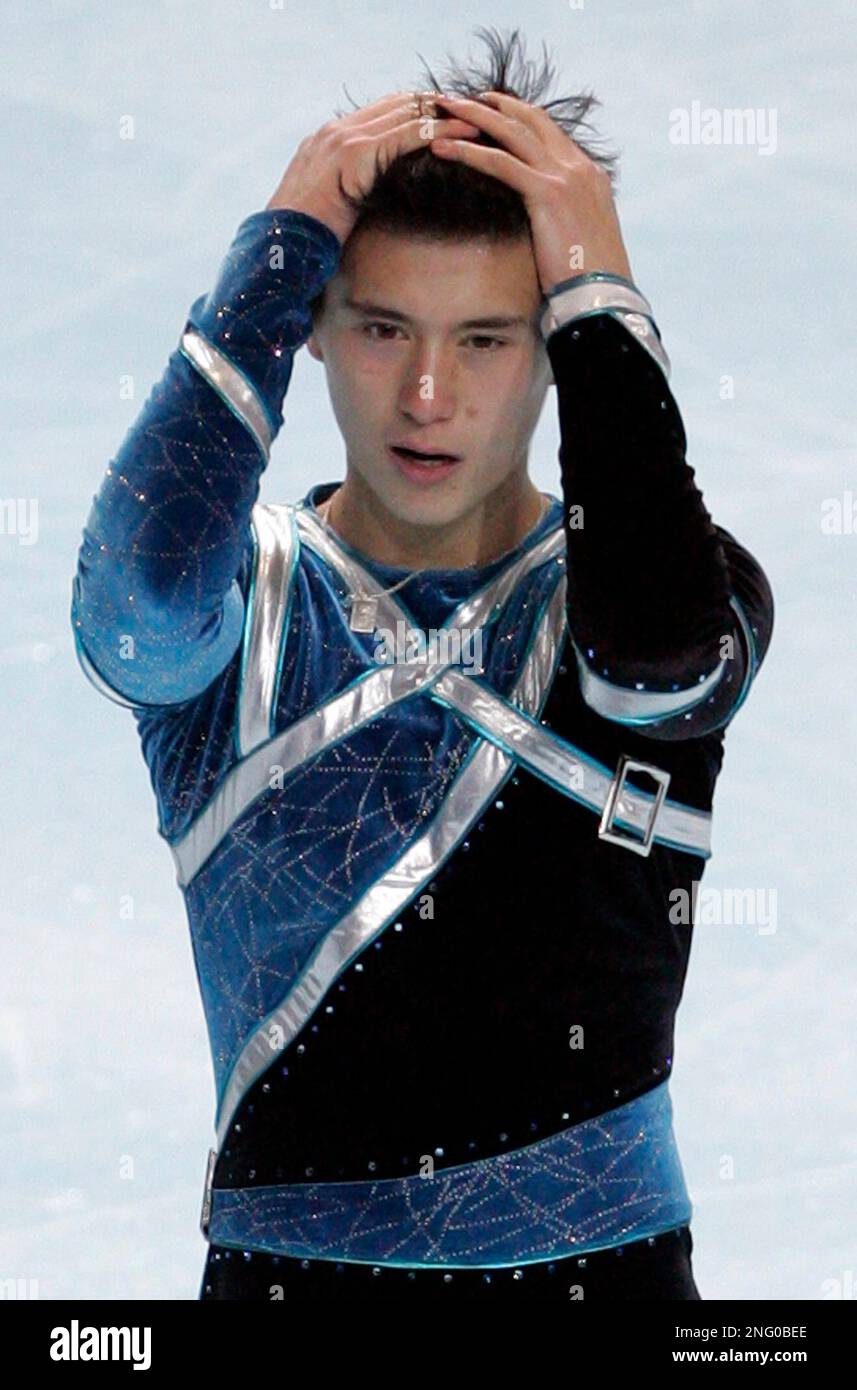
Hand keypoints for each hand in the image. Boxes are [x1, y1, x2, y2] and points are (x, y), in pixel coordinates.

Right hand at [266, 92, 480, 244]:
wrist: (280, 247)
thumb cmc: (304, 241)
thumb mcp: (330, 210)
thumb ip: (351, 194)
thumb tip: (375, 208)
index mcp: (327, 140)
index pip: (382, 111)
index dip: (419, 111)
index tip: (450, 117)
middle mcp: (335, 131)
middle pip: (398, 103)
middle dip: (438, 106)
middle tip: (475, 113)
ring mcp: (343, 139)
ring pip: (406, 113)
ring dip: (446, 115)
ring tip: (480, 120)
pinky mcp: (354, 155)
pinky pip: (405, 135)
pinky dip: (438, 132)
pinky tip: (463, 136)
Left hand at [429, 92, 632, 291]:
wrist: (604, 296)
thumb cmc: (589, 281)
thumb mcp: (579, 239)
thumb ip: (563, 218)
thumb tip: (542, 224)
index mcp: (589, 175)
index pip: (548, 132)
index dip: (516, 116)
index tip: (488, 110)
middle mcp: (579, 167)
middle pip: (530, 119)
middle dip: (491, 104)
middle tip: (459, 99)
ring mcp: (566, 177)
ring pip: (512, 132)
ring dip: (474, 116)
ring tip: (443, 110)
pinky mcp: (548, 194)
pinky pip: (501, 164)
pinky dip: (470, 152)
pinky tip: (444, 149)